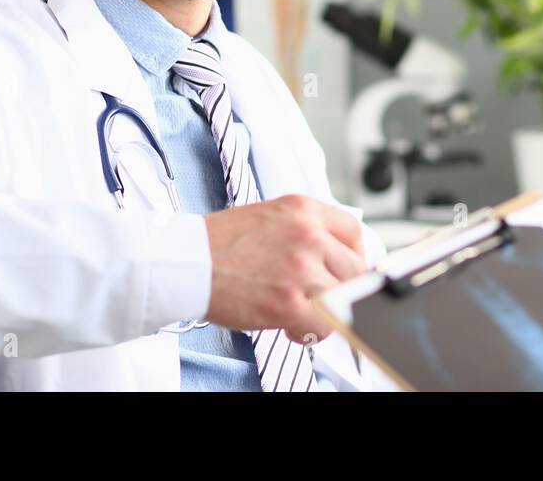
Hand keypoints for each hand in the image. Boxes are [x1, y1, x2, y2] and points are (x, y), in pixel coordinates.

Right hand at [202, 195, 364, 342]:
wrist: (186, 262)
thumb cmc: (220, 242)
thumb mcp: (270, 216)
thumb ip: (304, 230)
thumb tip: (332, 255)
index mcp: (303, 210)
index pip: (354, 233)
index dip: (355, 256)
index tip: (347, 270)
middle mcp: (308, 235)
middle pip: (356, 269)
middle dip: (345, 288)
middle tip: (326, 298)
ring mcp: (300, 269)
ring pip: (345, 299)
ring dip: (330, 312)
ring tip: (305, 313)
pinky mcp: (288, 303)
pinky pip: (324, 324)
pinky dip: (313, 332)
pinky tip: (293, 327)